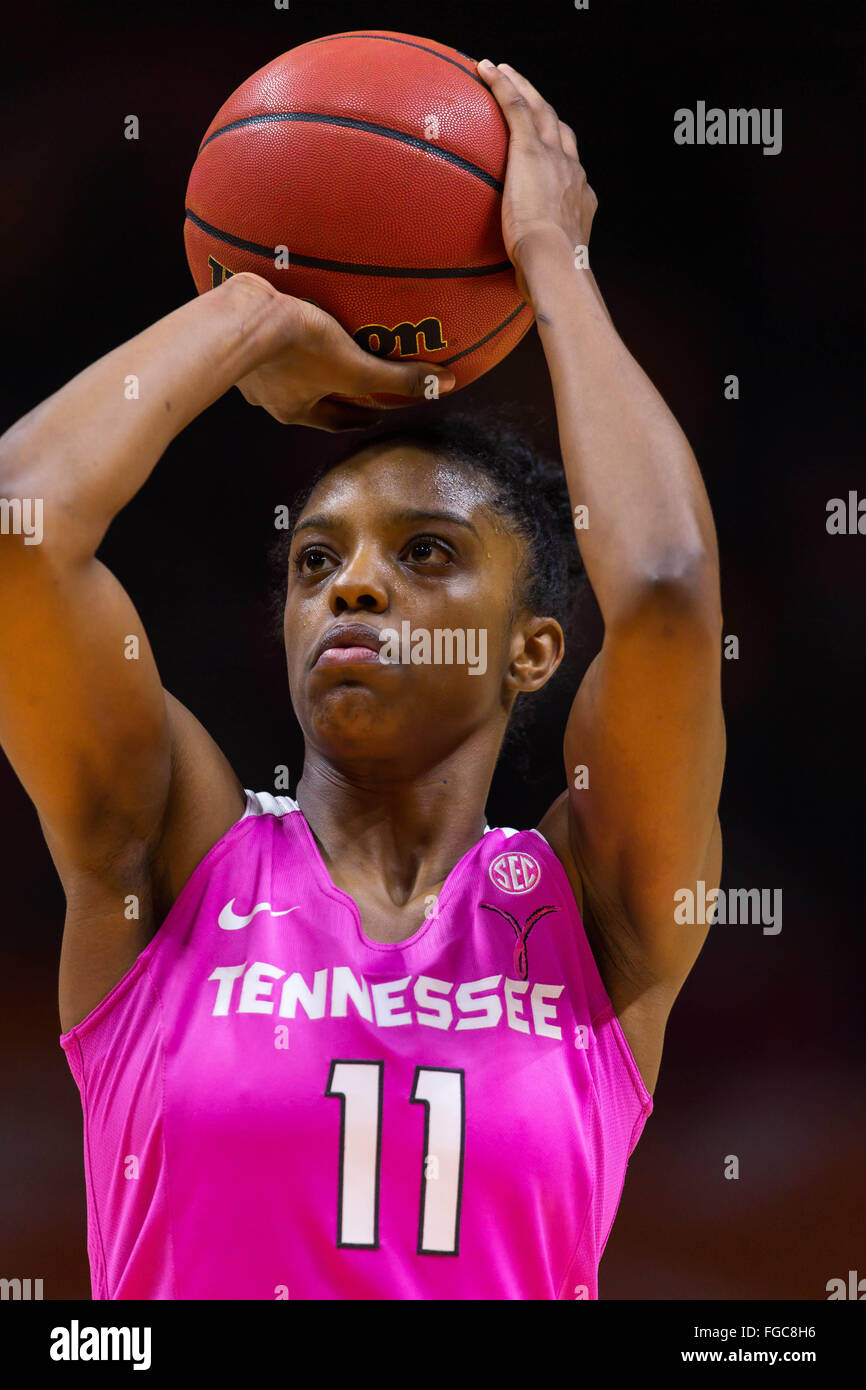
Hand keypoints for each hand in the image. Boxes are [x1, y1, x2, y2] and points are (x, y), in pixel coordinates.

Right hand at [233, 275, 455, 430]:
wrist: (239, 315)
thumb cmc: (296, 347)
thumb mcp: (355, 367)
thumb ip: (399, 379)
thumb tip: (445, 384)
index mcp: (295, 409)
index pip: (334, 420)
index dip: (356, 418)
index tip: (374, 414)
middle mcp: (269, 394)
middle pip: (308, 398)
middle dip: (330, 393)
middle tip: (351, 384)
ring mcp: (248, 367)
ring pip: (282, 369)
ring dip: (301, 363)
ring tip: (318, 347)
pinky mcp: (235, 334)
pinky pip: (263, 337)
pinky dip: (277, 333)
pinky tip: (285, 314)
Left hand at [476, 60, 597, 300]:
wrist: (555, 265)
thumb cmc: (551, 281)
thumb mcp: (548, 273)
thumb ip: (538, 272)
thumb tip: (524, 294)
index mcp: (581, 200)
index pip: (570, 169)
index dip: (559, 154)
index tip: (548, 148)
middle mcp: (573, 173)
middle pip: (559, 130)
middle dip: (543, 109)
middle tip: (526, 94)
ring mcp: (555, 159)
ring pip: (540, 110)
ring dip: (522, 87)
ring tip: (502, 71)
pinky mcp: (531, 151)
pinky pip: (516, 107)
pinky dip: (503, 85)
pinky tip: (486, 68)